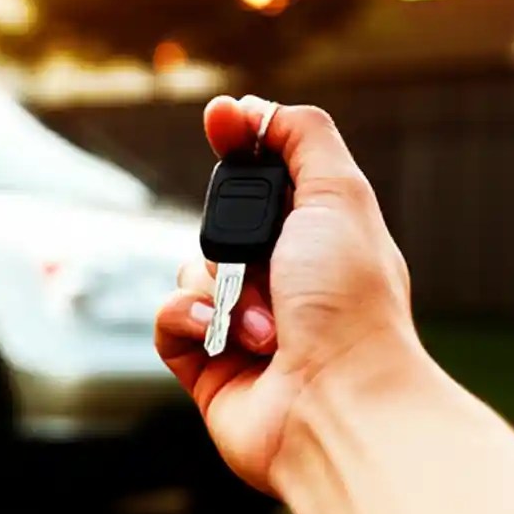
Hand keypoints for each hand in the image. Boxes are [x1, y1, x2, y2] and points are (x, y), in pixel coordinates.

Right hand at [155, 95, 423, 493]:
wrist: (334, 405)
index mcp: (317, 242)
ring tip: (262, 327)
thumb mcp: (338, 197)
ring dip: (217, 291)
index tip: (220, 119)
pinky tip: (219, 340)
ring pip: (188, 273)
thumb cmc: (349, 306)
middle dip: (229, 235)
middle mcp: (280, 283)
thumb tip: (248, 109)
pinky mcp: (203, 365)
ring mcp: (239, 325)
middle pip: (218, 226)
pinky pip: (165, 321)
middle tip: (263, 259)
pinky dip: (185, 322)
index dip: (241, 146)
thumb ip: (301, 138)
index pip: (266, 181)